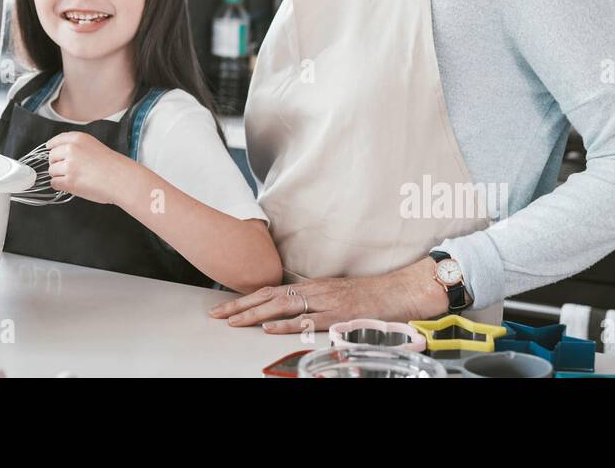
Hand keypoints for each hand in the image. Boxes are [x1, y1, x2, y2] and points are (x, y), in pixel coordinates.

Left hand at [45, 131, 135, 204]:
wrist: (121, 179)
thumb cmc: (113, 166)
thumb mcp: (94, 146)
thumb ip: (77, 146)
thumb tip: (61, 153)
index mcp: (78, 139)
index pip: (56, 140)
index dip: (52, 147)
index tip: (50, 149)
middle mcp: (71, 150)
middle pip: (51, 156)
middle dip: (56, 164)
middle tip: (67, 170)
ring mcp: (69, 166)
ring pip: (52, 171)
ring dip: (59, 176)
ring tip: (73, 178)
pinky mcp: (69, 181)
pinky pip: (54, 183)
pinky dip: (60, 185)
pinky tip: (70, 185)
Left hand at [207, 259, 448, 333]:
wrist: (399, 291)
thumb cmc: (367, 296)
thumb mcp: (333, 294)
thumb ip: (310, 301)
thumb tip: (286, 309)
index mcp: (310, 286)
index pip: (269, 290)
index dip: (244, 298)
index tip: (222, 307)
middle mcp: (313, 290)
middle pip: (268, 296)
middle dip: (239, 306)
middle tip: (216, 315)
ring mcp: (325, 302)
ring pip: (282, 307)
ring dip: (255, 314)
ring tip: (233, 321)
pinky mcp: (338, 316)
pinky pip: (308, 321)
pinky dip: (287, 324)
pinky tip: (270, 328)